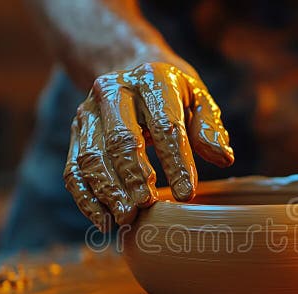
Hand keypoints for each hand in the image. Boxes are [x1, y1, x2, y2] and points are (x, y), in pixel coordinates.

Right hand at [64, 62, 233, 230]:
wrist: (130, 69)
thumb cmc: (173, 94)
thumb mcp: (198, 99)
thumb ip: (209, 128)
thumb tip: (223, 158)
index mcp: (151, 80)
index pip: (165, 125)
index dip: (176, 162)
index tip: (187, 194)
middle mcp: (113, 91)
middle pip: (121, 139)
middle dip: (133, 176)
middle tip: (147, 206)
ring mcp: (88, 112)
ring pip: (92, 157)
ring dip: (108, 191)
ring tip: (126, 218)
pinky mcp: (76, 133)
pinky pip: (74, 170)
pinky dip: (86, 198)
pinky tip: (103, 220)